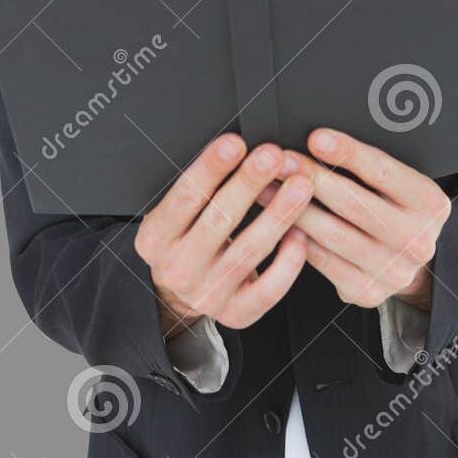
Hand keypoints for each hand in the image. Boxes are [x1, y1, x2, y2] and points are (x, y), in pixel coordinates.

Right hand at [134, 134, 310, 335]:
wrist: (178, 294)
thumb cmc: (183, 241)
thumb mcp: (173, 216)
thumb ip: (198, 190)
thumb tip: (238, 150)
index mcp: (156, 238)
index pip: (185, 197)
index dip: (211, 168)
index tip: (235, 144)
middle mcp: (178, 268)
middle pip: (219, 220)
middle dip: (249, 184)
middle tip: (273, 156)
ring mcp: (208, 294)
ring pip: (249, 251)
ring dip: (278, 214)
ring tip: (299, 186)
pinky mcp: (236, 313)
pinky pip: (270, 288)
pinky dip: (288, 260)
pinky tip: (301, 234)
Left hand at [263, 128, 450, 311]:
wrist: (407, 259)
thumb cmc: (392, 209)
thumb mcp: (398, 184)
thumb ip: (368, 166)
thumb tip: (317, 140)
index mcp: (429, 204)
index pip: (384, 172)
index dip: (348, 153)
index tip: (315, 138)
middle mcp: (416, 240)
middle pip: (355, 204)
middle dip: (311, 178)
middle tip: (279, 161)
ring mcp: (393, 271)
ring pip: (333, 235)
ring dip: (293, 209)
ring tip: (265, 188)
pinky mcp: (366, 291)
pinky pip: (322, 261)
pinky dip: (297, 239)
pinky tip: (278, 221)